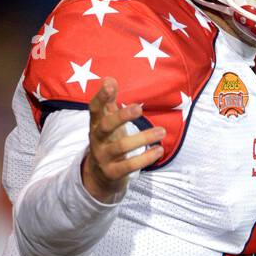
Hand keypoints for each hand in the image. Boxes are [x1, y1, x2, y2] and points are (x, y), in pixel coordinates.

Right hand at [81, 77, 164, 201]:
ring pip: (121, 147)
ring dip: (142, 138)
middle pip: (106, 126)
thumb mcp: (107, 122)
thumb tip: (109, 78)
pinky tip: (158, 150)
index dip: (101, 96)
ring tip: (161, 131)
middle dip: (121, 117)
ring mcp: (103, 157)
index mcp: (96, 125)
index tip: (110, 83)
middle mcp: (97, 140)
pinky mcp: (112, 173)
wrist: (99, 176)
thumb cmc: (108, 142)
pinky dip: (145, 158)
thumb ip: (109, 102)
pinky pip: (129, 166)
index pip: (94, 108)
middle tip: (139, 108)